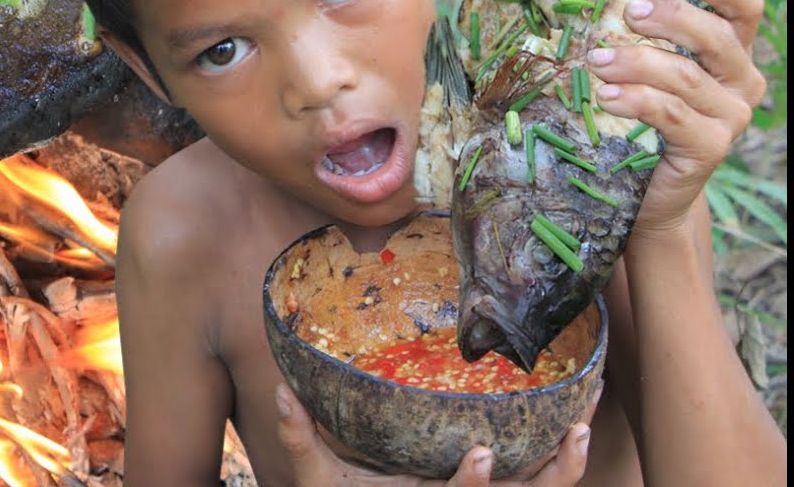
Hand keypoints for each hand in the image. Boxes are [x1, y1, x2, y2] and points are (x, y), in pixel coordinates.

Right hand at [275, 383, 593, 485]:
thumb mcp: (318, 483)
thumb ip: (301, 440)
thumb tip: (281, 389)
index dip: (470, 485)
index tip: (479, 452)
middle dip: (557, 471)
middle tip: (578, 430)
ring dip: (569, 463)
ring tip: (585, 419)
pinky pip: (536, 484)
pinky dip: (558, 460)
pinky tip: (572, 423)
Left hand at [586, 0, 766, 232]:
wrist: (656, 191)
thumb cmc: (650, 122)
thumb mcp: (656, 76)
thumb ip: (653, 42)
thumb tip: (617, 2)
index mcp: (734, 57)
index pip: (747, 12)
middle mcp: (742, 84)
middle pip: (716, 39)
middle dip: (670, 20)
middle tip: (627, 14)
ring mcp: (730, 118)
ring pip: (685, 77)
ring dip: (636, 62)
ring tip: (598, 61)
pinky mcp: (709, 148)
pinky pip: (671, 113)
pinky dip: (636, 100)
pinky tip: (607, 96)